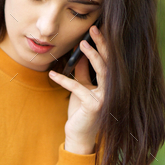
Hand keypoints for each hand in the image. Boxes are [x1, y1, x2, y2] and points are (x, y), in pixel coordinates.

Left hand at [48, 24, 107, 152]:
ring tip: (82, 44)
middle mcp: (112, 90)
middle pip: (109, 62)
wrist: (79, 136)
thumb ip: (83, 73)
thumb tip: (80, 55)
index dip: (105, 45)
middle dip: (102, 44)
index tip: (98, 29)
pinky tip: (52, 75)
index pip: (110, 61)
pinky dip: (64, 80)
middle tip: (94, 29)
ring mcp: (105, 98)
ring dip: (91, 56)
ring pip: (102, 72)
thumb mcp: (81, 89)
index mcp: (110, 85)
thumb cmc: (81, 112)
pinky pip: (78, 88)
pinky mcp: (94, 106)